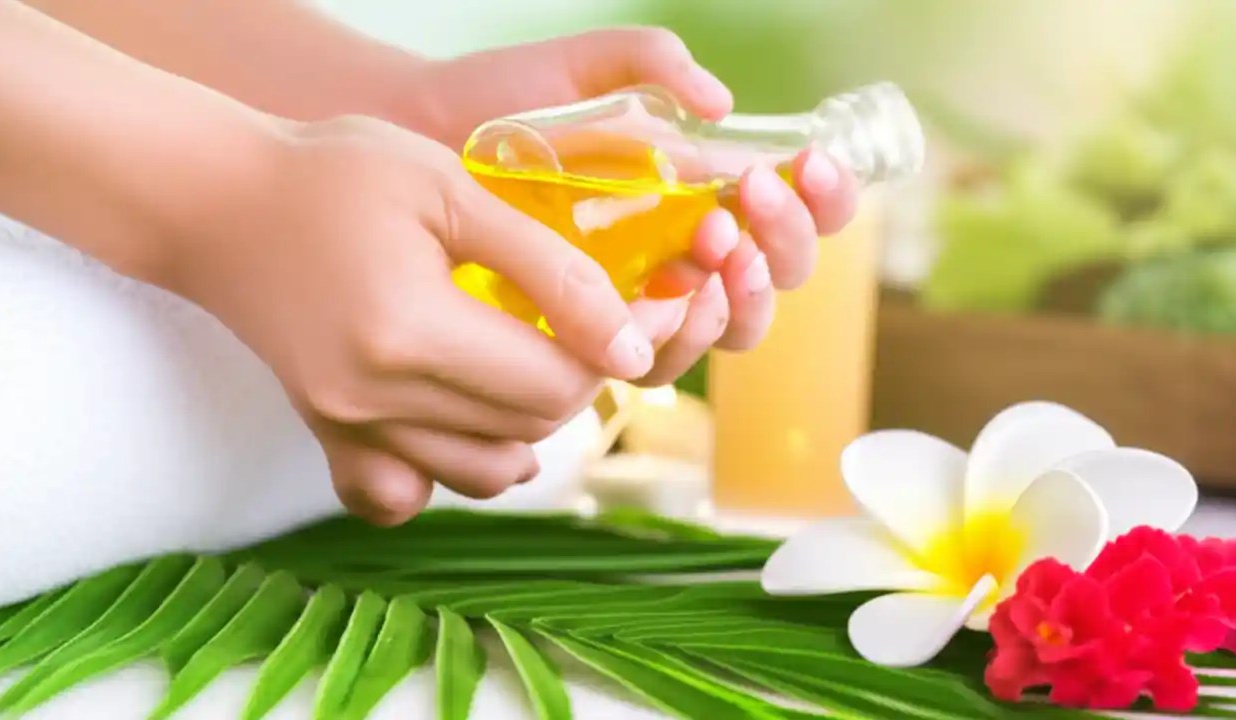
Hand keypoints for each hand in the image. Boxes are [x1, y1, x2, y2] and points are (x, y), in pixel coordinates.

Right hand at [169, 116, 661, 524]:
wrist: (217, 201)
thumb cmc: (334, 174)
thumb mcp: (451, 189)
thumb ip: (549, 269)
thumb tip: (631, 345)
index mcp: (408, 332)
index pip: (554, 381)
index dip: (615, 349)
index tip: (647, 307)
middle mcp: (373, 401)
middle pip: (528, 426)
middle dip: (580, 378)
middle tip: (592, 321)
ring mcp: (345, 428)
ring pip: (485, 471)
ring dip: (531, 425)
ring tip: (535, 361)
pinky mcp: (326, 436)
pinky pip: (407, 495)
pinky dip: (454, 469)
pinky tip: (467, 418)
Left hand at [403, 28, 860, 384]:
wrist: (415, 146)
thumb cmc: (498, 107)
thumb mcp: (581, 70)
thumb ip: (650, 63)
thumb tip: (722, 103)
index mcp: (696, 191)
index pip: (791, 210)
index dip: (821, 198)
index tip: (812, 163)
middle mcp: (682, 252)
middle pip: (775, 275)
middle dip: (784, 243)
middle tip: (749, 202)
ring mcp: (642, 300)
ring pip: (733, 327)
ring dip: (745, 292)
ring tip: (722, 247)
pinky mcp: (596, 339)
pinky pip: (663, 362)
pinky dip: (687, 333)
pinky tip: (683, 293)